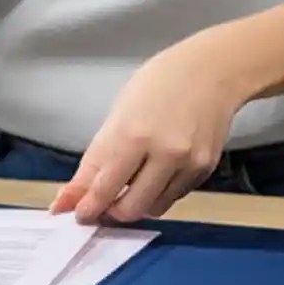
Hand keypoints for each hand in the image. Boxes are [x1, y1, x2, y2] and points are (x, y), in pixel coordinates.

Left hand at [51, 38, 246, 222]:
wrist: (212, 71)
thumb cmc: (158, 85)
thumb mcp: (116, 116)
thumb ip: (96, 159)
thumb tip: (71, 195)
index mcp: (133, 135)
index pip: (102, 187)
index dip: (85, 206)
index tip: (74, 213)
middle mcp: (163, 153)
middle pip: (129, 208)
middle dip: (109, 211)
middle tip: (100, 204)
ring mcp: (187, 163)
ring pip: (152, 208)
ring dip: (134, 205)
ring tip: (126, 188)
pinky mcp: (204, 169)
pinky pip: (173, 197)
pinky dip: (157, 194)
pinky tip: (152, 175)